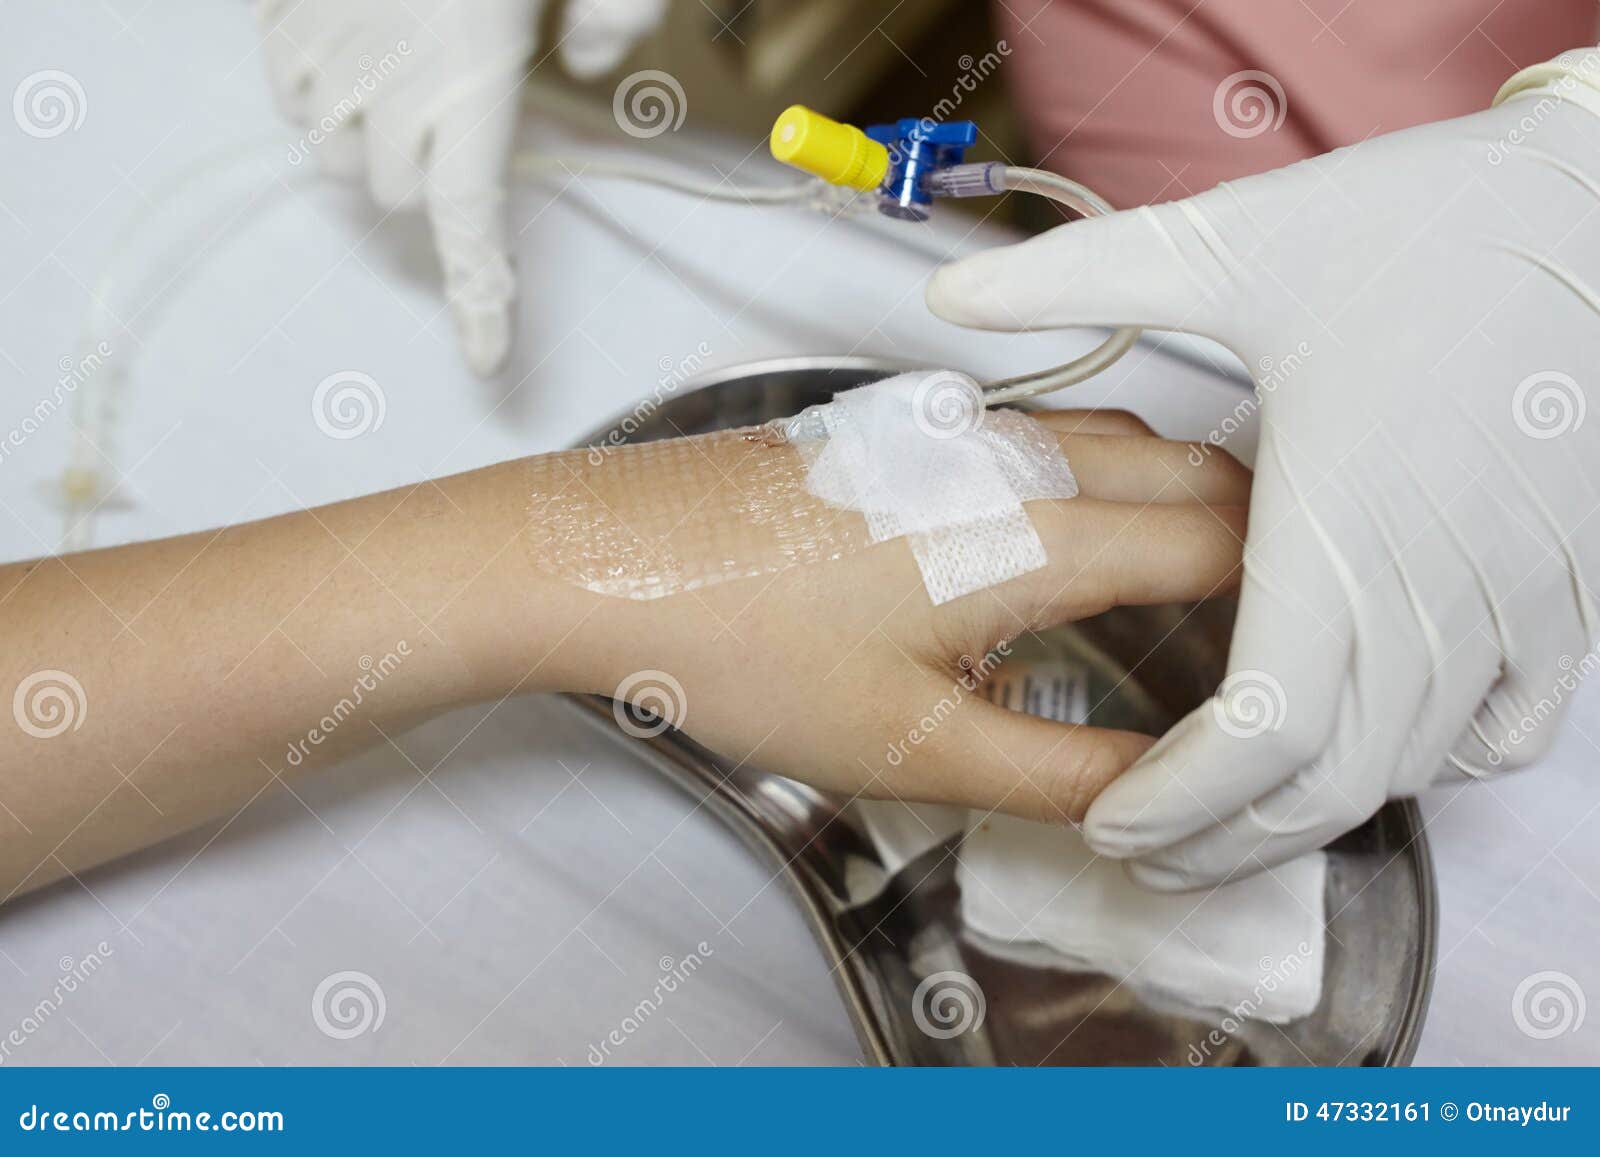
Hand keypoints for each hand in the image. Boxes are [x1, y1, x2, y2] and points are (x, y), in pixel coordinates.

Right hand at [257, 0, 664, 374]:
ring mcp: (323, 45)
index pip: (471, 222)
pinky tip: (352, 41)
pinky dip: (313, 88)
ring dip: (365, 139)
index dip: (480, 299)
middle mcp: (392, 77)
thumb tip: (590, 69)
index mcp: (474, 78)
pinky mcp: (277, 11)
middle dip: (423, 179)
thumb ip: (610, 19)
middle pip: (391, 194)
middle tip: (454, 124)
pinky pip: (283, 88)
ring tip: (402, 77)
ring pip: (330, 151)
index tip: (486, 363)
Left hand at [584, 409, 1247, 821]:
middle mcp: (1019, 454)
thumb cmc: (737, 643)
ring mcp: (967, 427)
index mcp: (1038, 528)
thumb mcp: (909, 743)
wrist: (606, 559)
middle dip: (1258, 548)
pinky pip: (1061, 436)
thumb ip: (1056, 771)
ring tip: (1190, 603)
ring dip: (1185, 507)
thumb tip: (1152, 796)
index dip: (1278, 614)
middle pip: (1201, 473)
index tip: (1288, 673)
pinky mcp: (920, 430)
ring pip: (1132, 442)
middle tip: (1263, 637)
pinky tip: (1077, 555)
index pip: (1223, 547)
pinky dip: (1114, 485)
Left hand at [927, 56, 1599, 885]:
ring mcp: (1512, 592)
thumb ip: (1078, 281)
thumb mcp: (1230, 243)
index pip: (1260, 729)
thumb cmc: (1421, 223)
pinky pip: (1517, 721)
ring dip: (1313, 809)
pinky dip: (1438, 760)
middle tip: (1146, 850)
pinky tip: (1376, 747)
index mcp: (1332, 524)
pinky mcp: (1569, 580)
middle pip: (1329, 778)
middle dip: (1228, 838)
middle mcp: (1429, 580)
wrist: (1588, 205)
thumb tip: (952, 295)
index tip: (1117, 825)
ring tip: (1229, 817)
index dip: (1183, 800)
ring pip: (1413, 763)